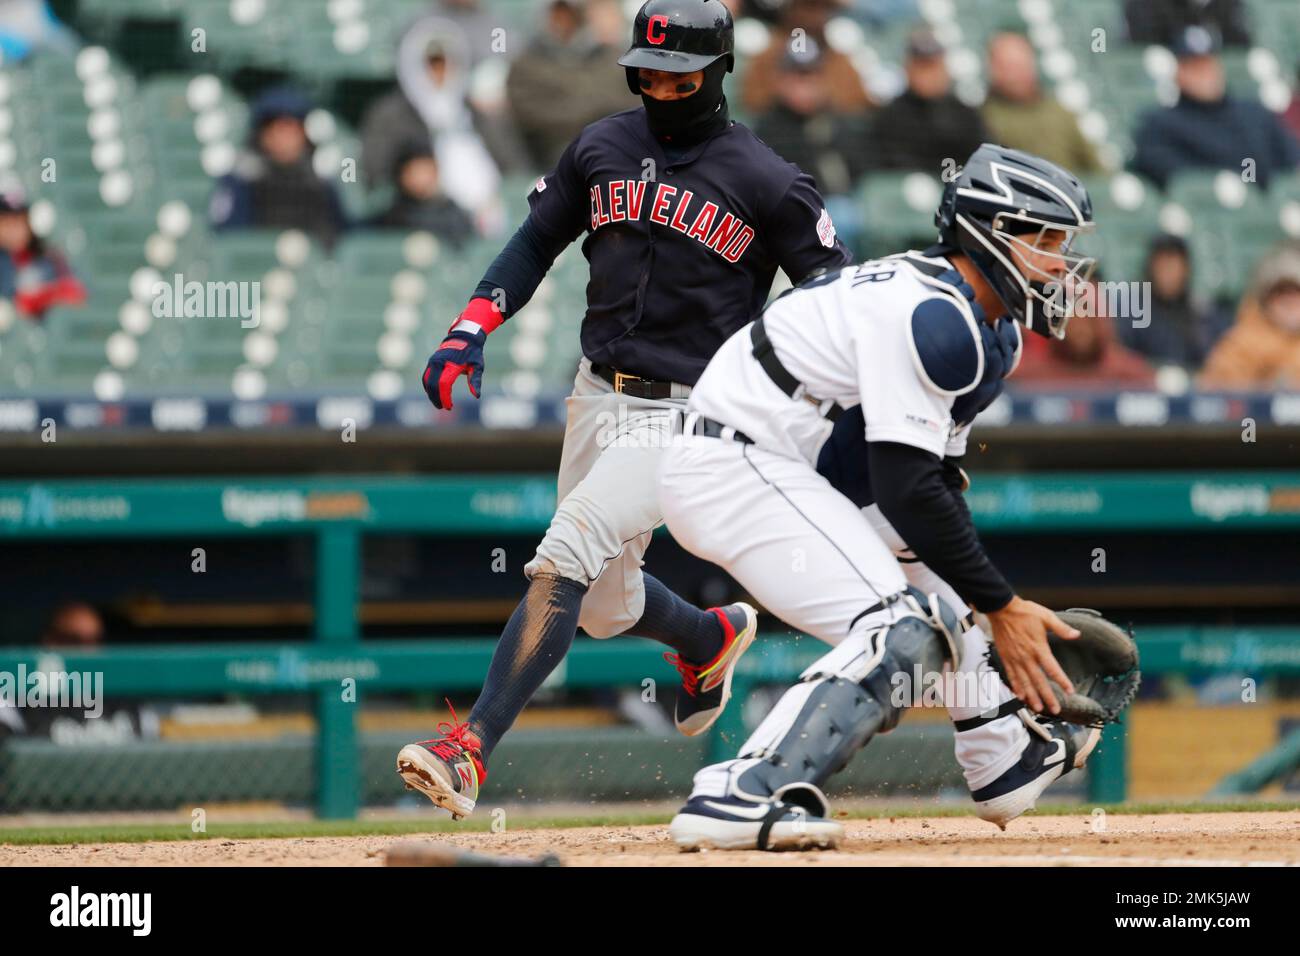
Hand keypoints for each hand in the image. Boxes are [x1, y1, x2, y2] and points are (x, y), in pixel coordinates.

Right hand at [422, 328, 485, 409]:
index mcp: (451, 364)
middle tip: (443, 407)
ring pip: (427, 381)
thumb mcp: (477, 366)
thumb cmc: (472, 353)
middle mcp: (439, 362)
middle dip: (436, 398)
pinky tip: (434, 394)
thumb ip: (475, 380)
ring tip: (438, 403)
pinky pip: (426, 376)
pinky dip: (428, 386)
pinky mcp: (431, 361)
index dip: (445, 397)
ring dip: (431, 393)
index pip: (444, 384)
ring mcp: (433, 361)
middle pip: (433, 384)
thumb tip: (477, 396)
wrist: (464, 336)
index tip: (449, 407)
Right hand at [985, 596, 1079, 714]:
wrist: (1001, 609)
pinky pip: (1011, 676)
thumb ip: (1061, 628)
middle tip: (1055, 709)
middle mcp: (1027, 657)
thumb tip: (1076, 635)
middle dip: (1048, 697)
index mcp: (1039, 648)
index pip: (1053, 669)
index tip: (1069, 691)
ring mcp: (1015, 659)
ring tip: (1038, 708)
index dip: (1062, 681)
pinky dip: (1016, 687)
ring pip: (1025, 682)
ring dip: (1032, 696)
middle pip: (1039, 681)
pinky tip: (1020, 696)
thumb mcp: (1046, 617)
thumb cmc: (1024, 612)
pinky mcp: (1006, 658)